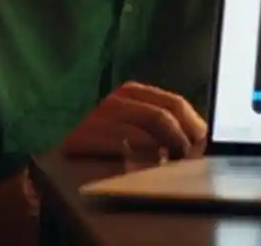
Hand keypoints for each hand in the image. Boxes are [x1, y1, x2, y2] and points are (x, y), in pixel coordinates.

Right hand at [61, 82, 206, 159]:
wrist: (57, 158)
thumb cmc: (104, 145)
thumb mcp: (134, 128)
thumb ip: (162, 127)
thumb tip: (201, 139)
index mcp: (132, 93)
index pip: (175, 103)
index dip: (193, 127)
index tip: (203, 147)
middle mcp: (114, 100)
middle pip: (162, 116)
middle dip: (179, 141)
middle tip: (185, 162)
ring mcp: (97, 117)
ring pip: (144, 132)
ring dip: (161, 153)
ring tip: (167, 169)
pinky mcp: (82, 138)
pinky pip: (120, 146)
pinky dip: (136, 159)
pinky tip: (141, 168)